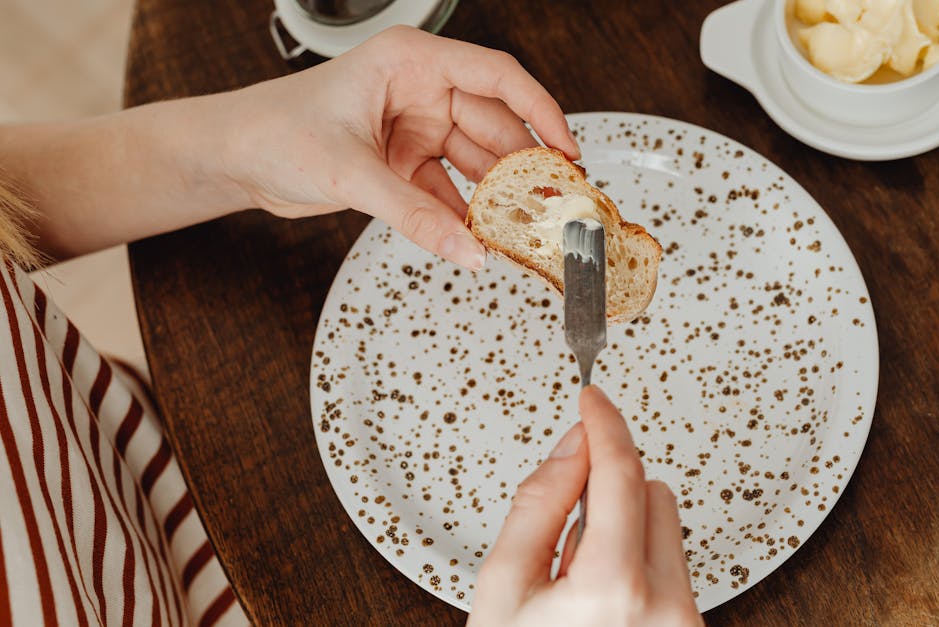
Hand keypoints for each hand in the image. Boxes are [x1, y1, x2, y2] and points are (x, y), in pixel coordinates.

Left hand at [221, 26, 578, 269]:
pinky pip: (449, 190)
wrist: (230, 159)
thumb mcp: (350, 173)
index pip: (496, 76)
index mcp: (410, 62)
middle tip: (554, 201)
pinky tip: (482, 237)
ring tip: (526, 225)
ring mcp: (414, 128)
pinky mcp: (404, 163)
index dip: (539, 109)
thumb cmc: (272, 131)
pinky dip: (465, 215)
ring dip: (498, 195)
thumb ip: (415, 217)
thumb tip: (468, 250)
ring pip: (475, 162)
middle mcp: (419, 90)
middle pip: (494, 125)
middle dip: (524, 165)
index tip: (566, 146)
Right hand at [469, 387, 702, 626]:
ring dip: (626, 530)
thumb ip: (540, 503)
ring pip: (666, 526)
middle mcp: (665, 607)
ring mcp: (683, 622)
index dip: (605, 425)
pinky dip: (638, 564)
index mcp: (613, 589)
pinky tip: (603, 600)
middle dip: (609, 493)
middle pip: (653, 492)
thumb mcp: (503, 581)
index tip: (593, 400)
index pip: (621, 475)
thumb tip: (576, 443)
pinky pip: (672, 566)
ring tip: (581, 582)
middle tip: (564, 536)